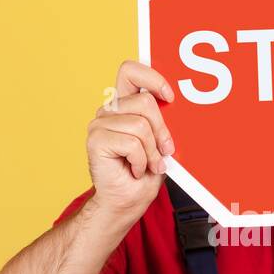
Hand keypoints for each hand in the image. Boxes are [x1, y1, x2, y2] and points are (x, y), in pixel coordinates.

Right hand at [87, 60, 175, 224]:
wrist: (126, 202)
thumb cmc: (142, 175)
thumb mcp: (160, 144)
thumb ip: (163, 123)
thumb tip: (177, 105)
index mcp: (124, 105)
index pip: (130, 71)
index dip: (152, 78)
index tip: (171, 97)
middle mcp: (109, 110)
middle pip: (146, 103)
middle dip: (162, 131)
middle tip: (164, 152)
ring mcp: (100, 124)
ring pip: (141, 126)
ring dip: (152, 152)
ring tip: (147, 165)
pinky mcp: (96, 140)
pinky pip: (131, 143)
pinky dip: (140, 161)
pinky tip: (134, 169)